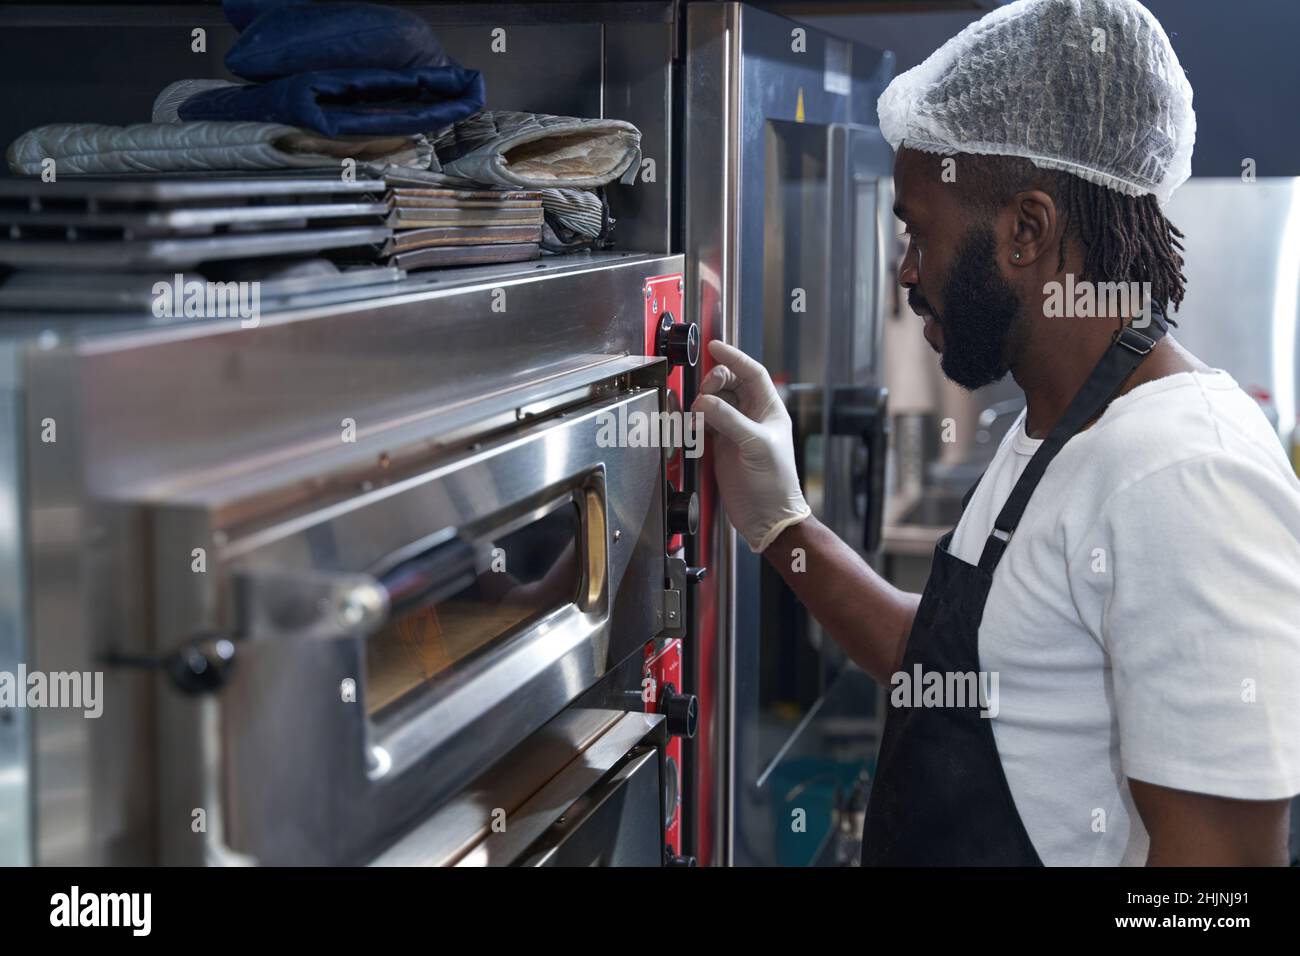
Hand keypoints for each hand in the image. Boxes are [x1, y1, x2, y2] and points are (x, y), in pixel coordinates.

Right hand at [691, 340, 810, 552]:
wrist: (767, 517)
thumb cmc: (775, 484)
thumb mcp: (756, 445)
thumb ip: (729, 420)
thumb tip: (705, 403)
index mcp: (769, 410)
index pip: (752, 373)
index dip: (734, 357)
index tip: (714, 347)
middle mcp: (752, 417)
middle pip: (728, 385)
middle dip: (713, 384)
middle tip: (704, 395)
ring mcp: (735, 431)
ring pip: (713, 404)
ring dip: (702, 406)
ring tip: (697, 419)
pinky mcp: (721, 446)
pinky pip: (704, 424)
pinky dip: (696, 423)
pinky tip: (694, 430)